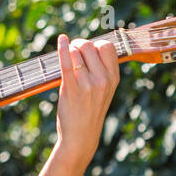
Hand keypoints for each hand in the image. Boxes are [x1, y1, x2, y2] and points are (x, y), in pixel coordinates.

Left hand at [54, 34, 119, 168]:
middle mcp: (103, 79)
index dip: (96, 44)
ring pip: (77, 51)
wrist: (81, 135)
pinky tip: (61, 39)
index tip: (87, 50)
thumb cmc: (90, 111)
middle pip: (90, 46)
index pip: (108, 47)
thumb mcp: (105, 90)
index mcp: (113, 78)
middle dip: (79, 44)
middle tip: (73, 50)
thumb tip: (88, 46)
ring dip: (69, 49)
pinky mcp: (71, 88)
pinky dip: (62, 48)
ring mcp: (87, 84)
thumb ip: (101, 70)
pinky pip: (65, 62)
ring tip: (66, 53)